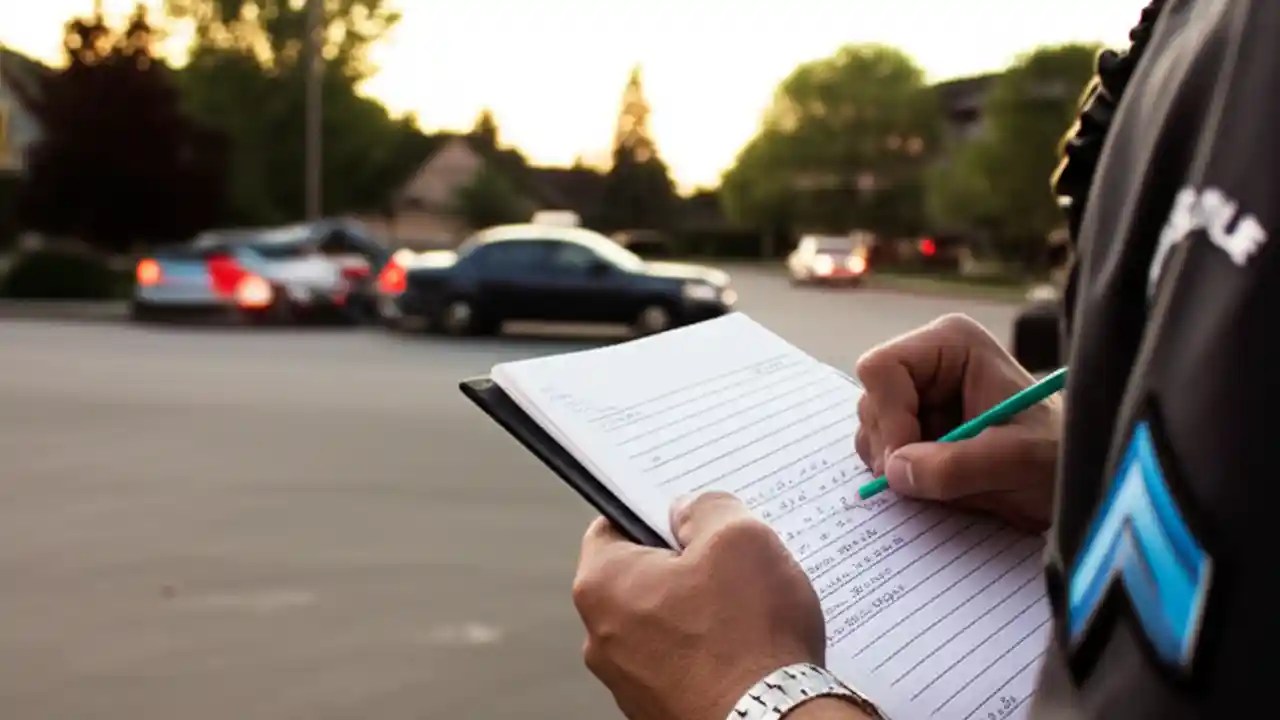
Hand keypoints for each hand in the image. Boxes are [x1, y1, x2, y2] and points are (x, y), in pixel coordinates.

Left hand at [571, 492, 825, 719]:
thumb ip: (707, 507)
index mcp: (603, 584)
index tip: (693, 518)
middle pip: (642, 575)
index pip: (614, 524)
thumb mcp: (740, 537)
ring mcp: (629, 680)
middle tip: (732, 564)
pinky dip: (710, 651)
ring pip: (665, 621)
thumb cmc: (749, 639)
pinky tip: (747, 650)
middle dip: (686, 564)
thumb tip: (691, 510)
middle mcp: (602, 636)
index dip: (657, 513)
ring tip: (748, 612)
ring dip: (702, 610)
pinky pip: (682, 662)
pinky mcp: (659, 708)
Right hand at [854, 314, 1061, 530]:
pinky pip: (882, 453)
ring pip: (871, 431)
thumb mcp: (1018, 461)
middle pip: (871, 402)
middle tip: (925, 482)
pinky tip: (938, 484)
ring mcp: (919, 397)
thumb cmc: (1059, 458)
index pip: (881, 369)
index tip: (909, 461)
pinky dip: (900, 476)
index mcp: (951, 344)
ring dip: (896, 466)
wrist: (1074, 481)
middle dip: (892, 447)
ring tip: (944, 483)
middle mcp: (928, 363)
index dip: (888, 417)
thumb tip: (894, 472)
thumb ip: (957, 466)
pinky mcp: (916, 429)